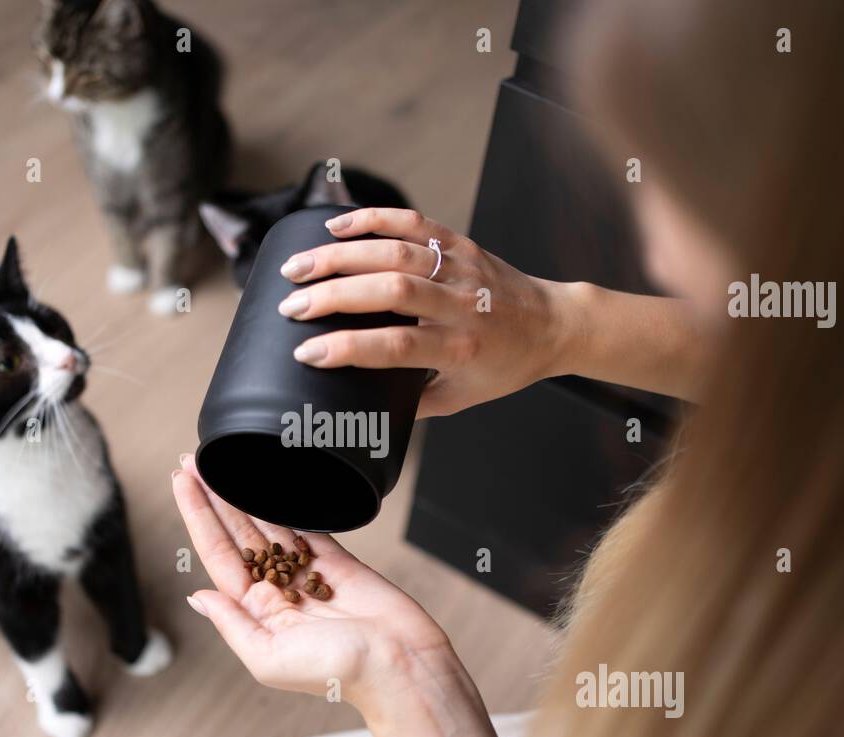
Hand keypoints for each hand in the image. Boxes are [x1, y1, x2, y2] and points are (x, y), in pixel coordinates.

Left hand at [171, 454, 463, 720]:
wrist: (400, 664)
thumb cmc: (338, 670)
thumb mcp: (268, 657)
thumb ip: (231, 624)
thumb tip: (197, 597)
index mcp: (256, 613)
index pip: (217, 555)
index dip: (198, 517)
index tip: (183, 483)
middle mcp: (277, 591)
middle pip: (237, 534)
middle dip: (214, 498)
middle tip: (193, 460)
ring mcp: (307, 573)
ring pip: (267, 524)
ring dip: (243, 496)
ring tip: (220, 463)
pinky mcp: (338, 562)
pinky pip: (306, 526)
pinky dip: (287, 504)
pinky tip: (268, 482)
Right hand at [276, 207, 581, 417]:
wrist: (553, 324)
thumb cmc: (505, 366)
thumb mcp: (462, 397)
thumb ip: (414, 404)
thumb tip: (360, 411)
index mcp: (461, 350)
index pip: (397, 348)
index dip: (348, 348)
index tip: (306, 353)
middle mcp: (462, 305)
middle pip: (392, 291)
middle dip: (334, 295)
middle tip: (290, 305)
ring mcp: (460, 268)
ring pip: (396, 252)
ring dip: (340, 255)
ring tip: (297, 267)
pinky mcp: (459, 242)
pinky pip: (413, 222)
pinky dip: (372, 219)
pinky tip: (335, 226)